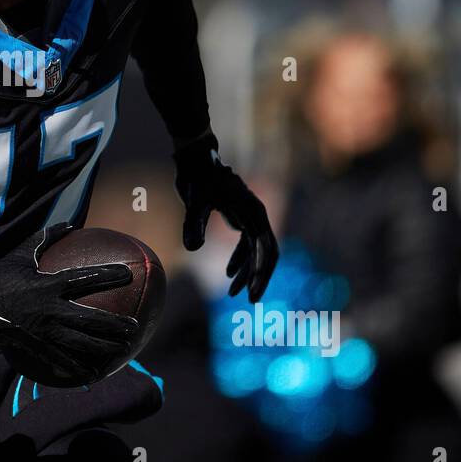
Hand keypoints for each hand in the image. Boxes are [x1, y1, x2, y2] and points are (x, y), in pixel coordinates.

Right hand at [0, 225, 139, 386]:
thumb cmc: (0, 275)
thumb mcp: (22, 253)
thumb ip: (46, 238)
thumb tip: (69, 223)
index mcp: (49, 285)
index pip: (86, 278)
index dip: (109, 275)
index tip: (128, 274)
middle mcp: (50, 309)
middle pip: (90, 318)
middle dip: (115, 324)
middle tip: (134, 327)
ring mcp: (43, 330)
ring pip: (80, 342)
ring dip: (104, 347)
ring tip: (122, 349)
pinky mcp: (35, 346)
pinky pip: (60, 359)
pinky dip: (78, 368)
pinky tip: (93, 375)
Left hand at [175, 136, 278, 302]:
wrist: (196, 160)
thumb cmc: (198, 177)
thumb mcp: (194, 199)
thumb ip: (194, 222)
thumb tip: (192, 248)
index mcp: (254, 212)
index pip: (265, 247)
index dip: (261, 271)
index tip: (252, 291)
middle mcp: (257, 216)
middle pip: (267, 253)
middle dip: (260, 277)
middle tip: (250, 301)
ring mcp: (250, 218)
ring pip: (257, 252)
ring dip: (247, 273)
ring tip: (232, 295)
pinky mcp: (241, 219)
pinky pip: (247, 247)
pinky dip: (239, 262)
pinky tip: (227, 275)